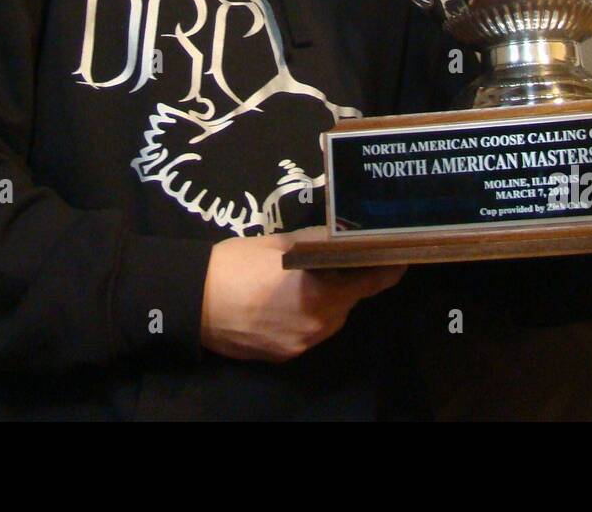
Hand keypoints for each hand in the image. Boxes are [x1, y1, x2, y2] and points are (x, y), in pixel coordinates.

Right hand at [200, 227, 405, 362]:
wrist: (192, 300)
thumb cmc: (237, 264)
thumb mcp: (281, 244)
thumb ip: (318, 243)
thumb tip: (343, 236)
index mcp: (322, 294)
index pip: (371, 282)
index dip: (388, 268)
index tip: (399, 256)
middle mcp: (319, 325)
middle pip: (350, 301)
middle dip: (347, 281)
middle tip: (335, 260)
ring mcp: (301, 344)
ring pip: (329, 319)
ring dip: (326, 300)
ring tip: (302, 280)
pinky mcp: (283, 355)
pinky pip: (306, 333)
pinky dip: (304, 317)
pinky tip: (283, 301)